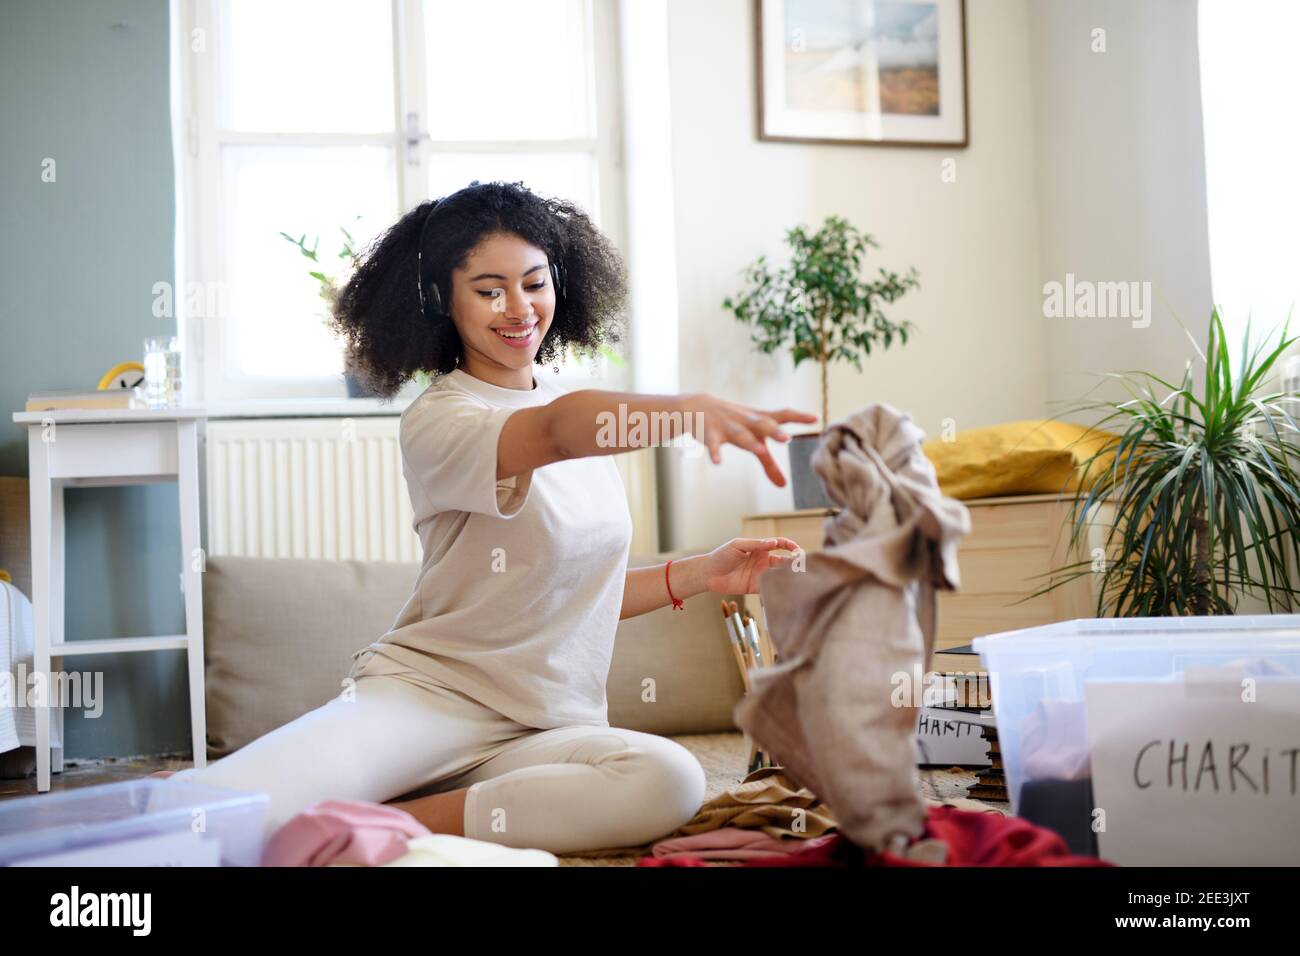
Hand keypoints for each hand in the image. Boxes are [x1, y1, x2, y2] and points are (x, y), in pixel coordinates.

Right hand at [679, 394, 818, 485]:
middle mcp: (746, 422)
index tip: (815, 418)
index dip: (798, 417)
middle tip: (787, 439)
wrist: (698, 406)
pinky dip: (715, 453)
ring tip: (760, 450)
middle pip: (762, 425)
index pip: (782, 416)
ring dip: (749, 442)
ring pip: (740, 435)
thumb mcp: (752, 441)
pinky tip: (717, 463)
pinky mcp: (711, 434)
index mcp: (759, 420)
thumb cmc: (734, 424)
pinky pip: (713, 444)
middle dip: (773, 431)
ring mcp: (728, 426)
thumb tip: (784, 485)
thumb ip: (769, 463)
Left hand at [702, 537, 800, 594]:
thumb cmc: (721, 556)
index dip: (789, 545)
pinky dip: (779, 588)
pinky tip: (786, 588)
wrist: (708, 573)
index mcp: (759, 548)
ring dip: (789, 575)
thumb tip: (773, 542)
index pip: (779, 545)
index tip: (796, 549)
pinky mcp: (756, 588)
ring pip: (779, 575)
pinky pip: (770, 588)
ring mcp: (760, 574)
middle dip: (794, 561)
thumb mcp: (738, 546)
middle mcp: (762, 561)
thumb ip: (756, 544)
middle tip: (802, 564)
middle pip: (783, 561)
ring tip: (799, 576)